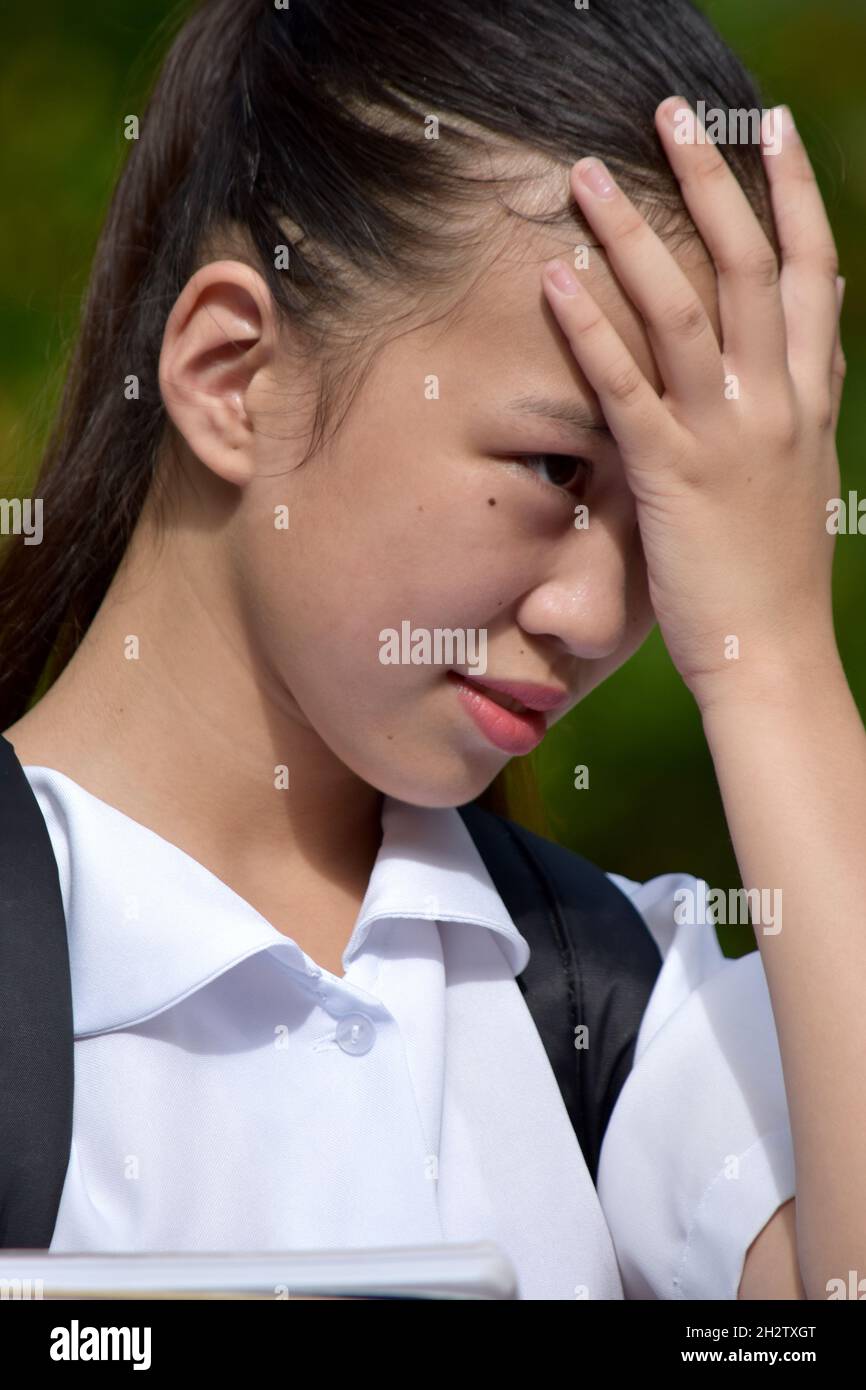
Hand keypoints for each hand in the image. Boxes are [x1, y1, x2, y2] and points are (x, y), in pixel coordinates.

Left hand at [541, 96, 845, 712]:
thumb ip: (784, 416)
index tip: (773, 132)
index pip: (816, 275)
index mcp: (812, 400)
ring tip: (585, 176)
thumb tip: (777, 373)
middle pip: (753, 266)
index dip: (796, 197)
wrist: (775, 657)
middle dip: (715, 180)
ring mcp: (727, 436)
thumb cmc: (774, 580)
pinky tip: (555, 278)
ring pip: (686, 308)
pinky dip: (590, 327)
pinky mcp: (672, 476)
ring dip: (636, 232)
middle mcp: (778, 403)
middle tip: (675, 113)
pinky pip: (626, 386)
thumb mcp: (794, 480)